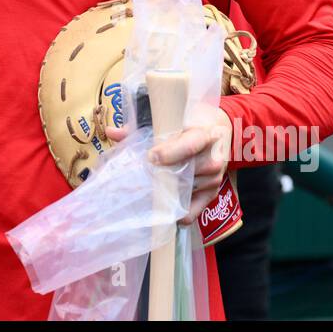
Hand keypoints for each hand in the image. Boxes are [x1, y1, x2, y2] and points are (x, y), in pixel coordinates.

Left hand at [107, 106, 232, 224]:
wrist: (220, 129)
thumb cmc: (191, 123)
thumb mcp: (173, 119)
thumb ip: (141, 127)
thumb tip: (112, 132)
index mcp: (204, 134)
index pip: (190, 145)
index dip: (170, 152)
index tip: (151, 157)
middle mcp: (213, 157)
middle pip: (186, 171)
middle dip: (163, 174)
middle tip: (142, 177)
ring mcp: (215, 178)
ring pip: (186, 191)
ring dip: (166, 192)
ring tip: (149, 189)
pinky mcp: (213, 193)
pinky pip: (192, 211)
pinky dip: (175, 212)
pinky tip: (163, 208)